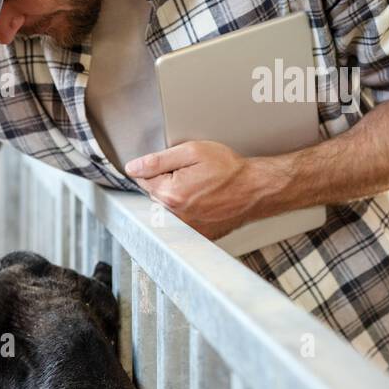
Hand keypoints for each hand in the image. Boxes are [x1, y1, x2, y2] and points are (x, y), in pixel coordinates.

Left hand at [125, 141, 272, 239]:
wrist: (256, 189)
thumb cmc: (229, 170)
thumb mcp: (192, 153)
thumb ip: (158, 160)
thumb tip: (133, 168)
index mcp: (169, 194)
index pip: (143, 179)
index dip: (158, 168)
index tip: (176, 166)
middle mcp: (174, 216)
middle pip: (154, 195)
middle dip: (166, 183)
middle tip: (192, 176)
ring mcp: (185, 229)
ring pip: (167, 209)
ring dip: (177, 198)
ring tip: (200, 189)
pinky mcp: (196, 235)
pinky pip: (181, 222)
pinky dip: (188, 211)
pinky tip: (204, 202)